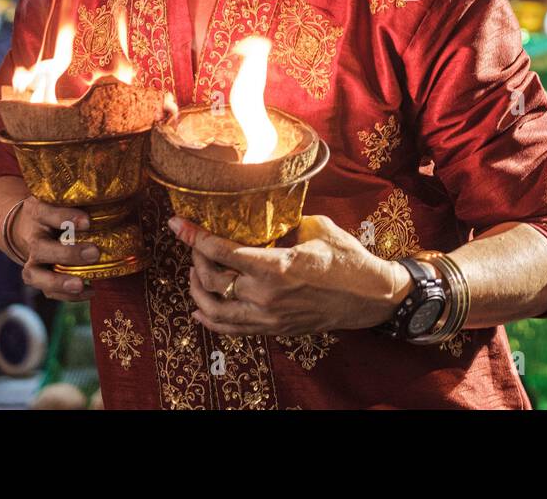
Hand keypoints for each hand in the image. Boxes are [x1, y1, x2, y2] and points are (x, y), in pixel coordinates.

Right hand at [12, 198, 97, 300]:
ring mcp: (31, 260)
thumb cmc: (59, 209)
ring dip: (57, 281)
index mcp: (38, 211)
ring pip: (34, 274)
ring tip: (80, 284)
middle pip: (40, 248)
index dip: (64, 217)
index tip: (87, 222)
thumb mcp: (66, 199)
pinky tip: (90, 291)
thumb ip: (86, 199)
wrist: (31, 226)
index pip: (46, 212)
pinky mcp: (37, 277)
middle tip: (93, 253)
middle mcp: (32, 236)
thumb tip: (125, 196)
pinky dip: (67, 296)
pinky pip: (47, 291)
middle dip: (66, 254)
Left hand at [172, 214, 409, 335]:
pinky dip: (211, 320)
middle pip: (212, 280)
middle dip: (196, 258)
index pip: (221, 251)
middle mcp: (266, 296)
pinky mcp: (274, 329)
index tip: (176, 224)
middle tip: (195, 244)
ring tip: (195, 274)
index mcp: (275, 267)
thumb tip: (261, 215)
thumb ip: (283, 224)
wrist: (370, 297)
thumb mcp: (316, 228)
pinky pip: (232, 330)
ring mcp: (269, 317)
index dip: (194, 236)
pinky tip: (201, 311)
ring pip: (215, 311)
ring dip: (198, 291)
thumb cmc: (347, 259)